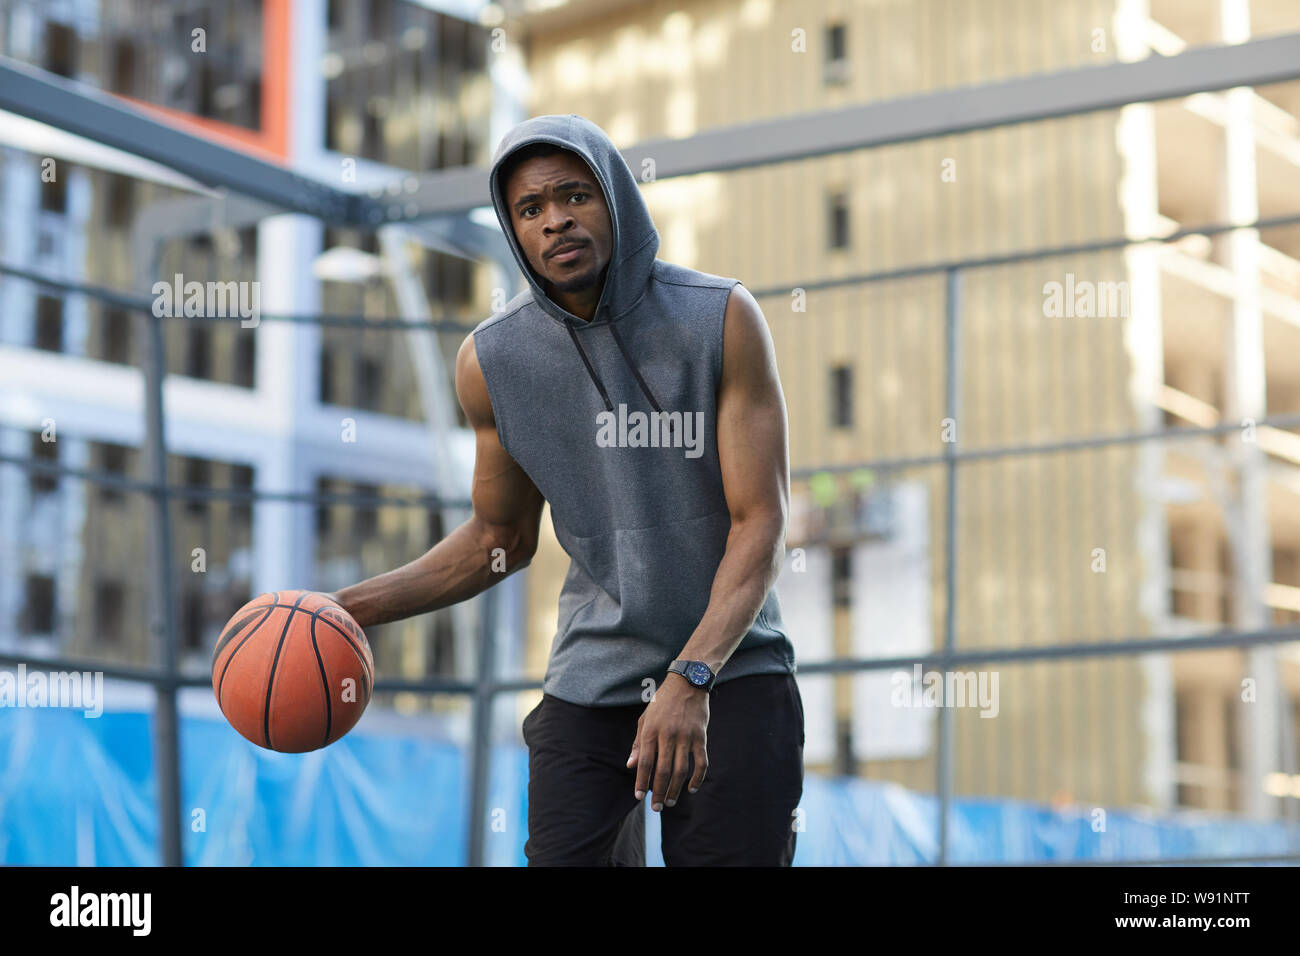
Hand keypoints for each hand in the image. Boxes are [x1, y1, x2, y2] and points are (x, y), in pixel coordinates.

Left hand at [626, 674, 709, 810]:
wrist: (687, 681)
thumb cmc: (663, 702)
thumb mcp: (645, 719)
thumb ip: (638, 743)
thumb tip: (631, 765)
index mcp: (651, 731)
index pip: (645, 762)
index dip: (641, 782)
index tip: (639, 797)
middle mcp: (668, 735)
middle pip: (662, 770)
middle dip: (658, 792)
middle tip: (656, 807)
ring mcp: (686, 736)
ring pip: (681, 770)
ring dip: (675, 789)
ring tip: (669, 802)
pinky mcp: (701, 736)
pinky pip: (701, 762)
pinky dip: (697, 778)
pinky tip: (692, 789)